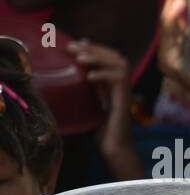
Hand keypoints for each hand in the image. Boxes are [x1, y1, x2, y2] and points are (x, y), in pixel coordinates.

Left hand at [68, 38, 144, 178]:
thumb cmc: (101, 135)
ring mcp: (125, 94)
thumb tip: (60, 85)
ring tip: (79, 58)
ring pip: (119, 64)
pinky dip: (103, 75)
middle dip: (93, 49)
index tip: (76, 42)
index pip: (108, 59)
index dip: (94, 48)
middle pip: (115, 57)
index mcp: (114, 87)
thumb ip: (83, 95)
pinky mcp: (124, 102)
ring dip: (98, 57)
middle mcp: (122, 87)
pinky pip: (118, 81)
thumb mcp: (87, 109)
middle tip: (72, 46)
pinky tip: (88, 76)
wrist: (116, 152)